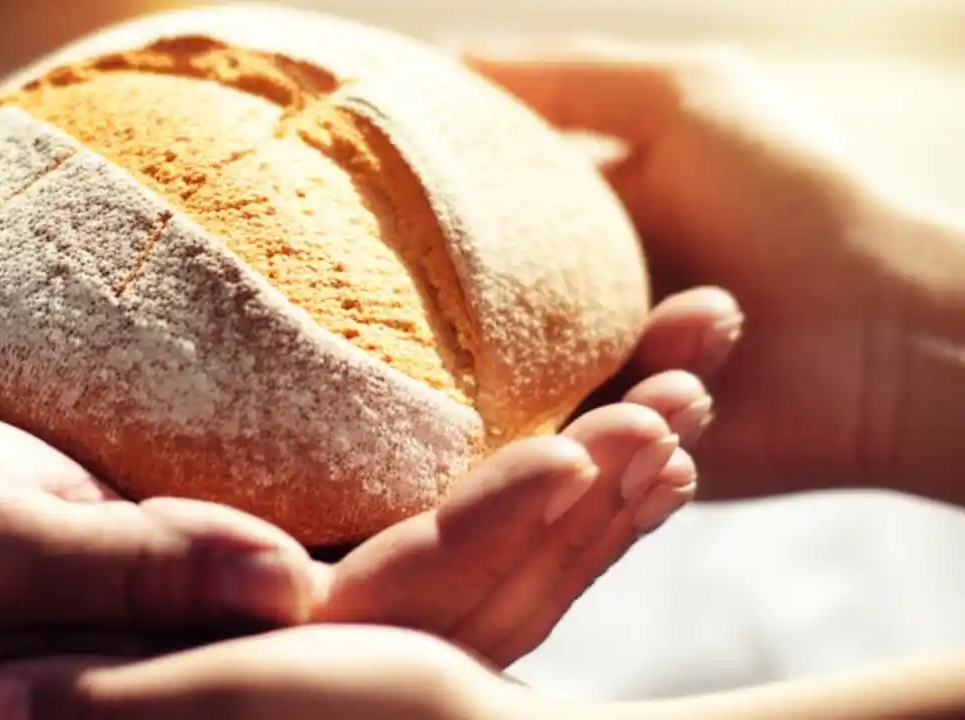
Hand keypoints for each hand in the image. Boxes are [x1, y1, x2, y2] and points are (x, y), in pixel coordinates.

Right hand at [0, 286, 733, 717]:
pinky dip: (547, 502)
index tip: (578, 452)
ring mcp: (323, 625)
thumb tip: (272, 584)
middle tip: (678, 408)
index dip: (482, 533)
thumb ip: (126, 573)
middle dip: (583, 512)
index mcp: (228, 666)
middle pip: (476, 604)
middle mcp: (299, 663)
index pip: (382, 615)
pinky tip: (610, 439)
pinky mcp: (326, 578)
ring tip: (684, 407)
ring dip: (594, 503)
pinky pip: (462, 552)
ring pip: (494, 583)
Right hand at [468, 40, 964, 497]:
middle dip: (461, 308)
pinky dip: (606, 421)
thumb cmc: (794, 199)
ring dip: (567, 368)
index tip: (372, 198)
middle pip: (479, 306)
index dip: (429, 205)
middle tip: (423, 306)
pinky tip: (675, 390)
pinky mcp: (619, 444)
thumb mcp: (682, 99)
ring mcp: (598, 375)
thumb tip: (450, 54)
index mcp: (586, 219)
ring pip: (520, 385)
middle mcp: (580, 298)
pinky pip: (571, 444)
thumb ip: (568, 79)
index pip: (475, 214)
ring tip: (658, 337)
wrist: (887, 338)